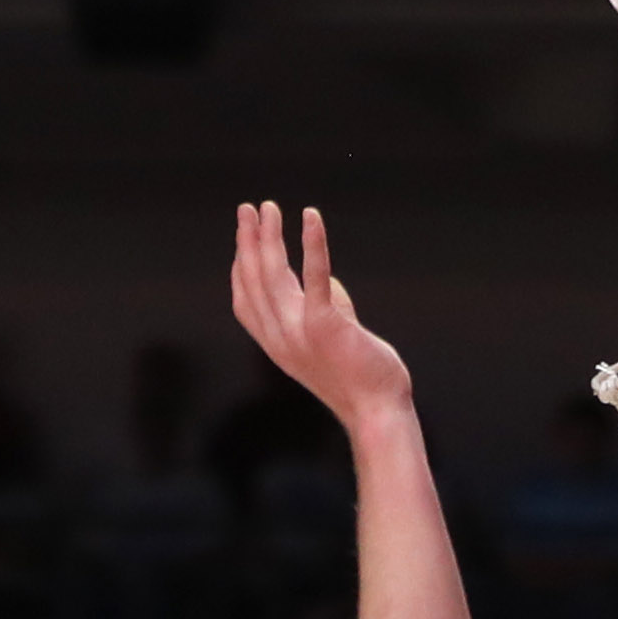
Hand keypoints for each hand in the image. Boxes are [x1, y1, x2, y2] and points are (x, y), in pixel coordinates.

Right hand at [228, 201, 414, 422]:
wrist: (376, 410)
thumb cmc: (360, 378)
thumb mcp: (333, 340)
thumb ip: (327, 308)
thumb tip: (326, 279)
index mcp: (277, 345)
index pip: (246, 301)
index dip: (241, 267)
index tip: (245, 238)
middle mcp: (279, 338)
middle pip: (254, 281)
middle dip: (249, 241)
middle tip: (248, 208)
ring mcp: (299, 332)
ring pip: (274, 275)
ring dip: (270, 237)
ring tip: (268, 208)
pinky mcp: (325, 325)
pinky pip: (315, 276)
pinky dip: (312, 243)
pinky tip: (310, 217)